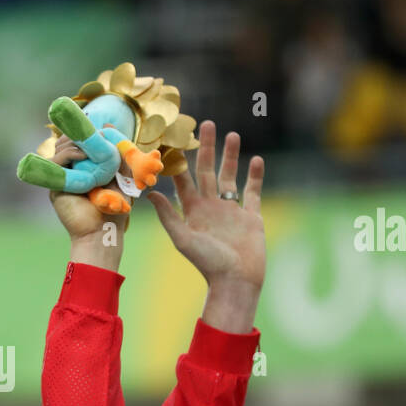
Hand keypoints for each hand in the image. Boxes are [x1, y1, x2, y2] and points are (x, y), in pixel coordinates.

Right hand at [47, 135, 128, 270]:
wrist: (104, 231)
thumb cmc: (116, 207)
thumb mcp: (122, 174)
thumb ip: (118, 151)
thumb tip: (107, 124)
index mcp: (83, 168)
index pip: (78, 141)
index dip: (84, 131)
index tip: (94, 122)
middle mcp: (70, 173)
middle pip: (66, 142)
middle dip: (79, 134)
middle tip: (92, 133)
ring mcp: (61, 179)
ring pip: (60, 149)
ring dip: (75, 142)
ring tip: (90, 146)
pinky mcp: (54, 188)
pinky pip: (56, 163)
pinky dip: (68, 154)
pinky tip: (82, 154)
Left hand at [145, 120, 265, 332]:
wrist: (236, 281)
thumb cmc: (207, 263)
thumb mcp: (183, 238)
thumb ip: (168, 215)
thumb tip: (149, 193)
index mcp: (192, 211)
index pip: (184, 179)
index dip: (179, 161)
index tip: (174, 139)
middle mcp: (210, 207)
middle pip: (208, 171)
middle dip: (207, 148)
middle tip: (205, 124)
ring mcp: (231, 211)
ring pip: (230, 177)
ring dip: (231, 156)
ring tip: (232, 134)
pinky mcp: (251, 216)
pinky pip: (252, 191)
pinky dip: (255, 176)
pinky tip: (256, 159)